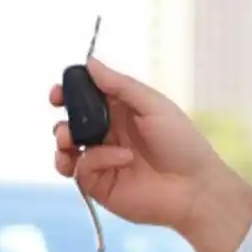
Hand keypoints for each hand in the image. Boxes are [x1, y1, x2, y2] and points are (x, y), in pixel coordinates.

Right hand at [50, 58, 251, 251]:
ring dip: (62, 141)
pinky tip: (121, 158)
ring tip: (68, 139)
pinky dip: (95, 160)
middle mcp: (108, 135)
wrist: (194, 188)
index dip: (68, 94)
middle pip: (71, 124)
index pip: (85, 99)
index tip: (57, 92)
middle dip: (60, 120)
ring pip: (67, 149)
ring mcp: (102, 161)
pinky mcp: (100, 185)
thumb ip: (119, 85)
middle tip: (61, 120)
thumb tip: (90, 62)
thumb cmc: (181, 142)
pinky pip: (83, 169)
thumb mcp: (152, 105)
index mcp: (120, 112)